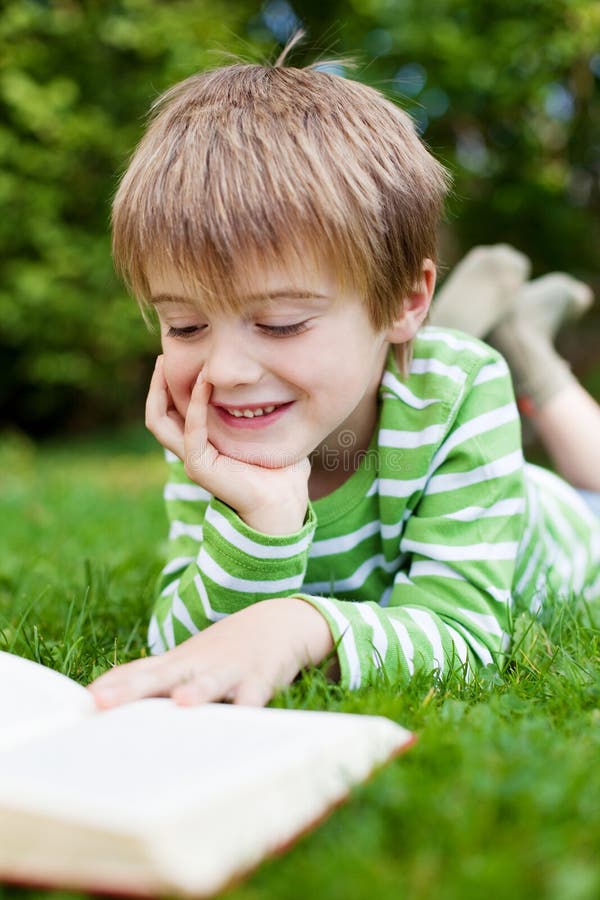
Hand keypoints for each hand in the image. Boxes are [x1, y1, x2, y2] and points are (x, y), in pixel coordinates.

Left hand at [88, 598, 335, 707]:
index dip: (110, 686)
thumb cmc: (222, 652)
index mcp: (176, 663)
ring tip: (181, 703)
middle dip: (131, 690)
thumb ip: (147, 677)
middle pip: (160, 677)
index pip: (136, 672)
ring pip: (210, 683)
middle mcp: (196, 665)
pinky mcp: (260, 680)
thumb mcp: (184, 660)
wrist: (279, 622)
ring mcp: (228, 671)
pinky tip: (242, 721)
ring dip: (197, 691)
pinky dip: (248, 708)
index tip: (82, 702)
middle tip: (101, 703)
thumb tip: (98, 693)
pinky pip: (253, 697)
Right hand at [145, 357, 309, 534]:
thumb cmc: (281, 472)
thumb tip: (279, 389)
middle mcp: (192, 452)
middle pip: (158, 415)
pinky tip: (205, 383)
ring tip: (165, 364)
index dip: (168, 388)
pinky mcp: (199, 466)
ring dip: (161, 391)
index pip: (173, 414)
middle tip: (161, 357)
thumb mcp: (266, 434)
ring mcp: (192, 460)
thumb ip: (264, 415)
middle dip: (157, 385)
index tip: (176, 361)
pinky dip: (195, 404)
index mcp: (203, 446)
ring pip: (160, 421)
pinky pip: (191, 430)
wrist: (283, 502)